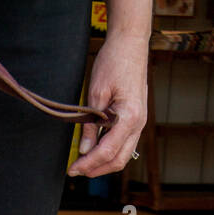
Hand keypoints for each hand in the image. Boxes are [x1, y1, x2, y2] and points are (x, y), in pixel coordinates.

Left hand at [68, 31, 147, 177]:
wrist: (130, 43)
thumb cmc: (113, 62)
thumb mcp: (96, 93)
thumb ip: (91, 125)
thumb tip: (85, 150)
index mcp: (130, 117)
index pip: (108, 151)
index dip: (89, 164)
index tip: (73, 169)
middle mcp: (139, 123)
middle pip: (118, 160)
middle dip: (97, 169)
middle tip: (76, 170)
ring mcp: (140, 122)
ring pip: (123, 155)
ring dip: (104, 163)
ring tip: (84, 163)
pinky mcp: (137, 118)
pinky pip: (125, 144)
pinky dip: (110, 152)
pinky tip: (95, 150)